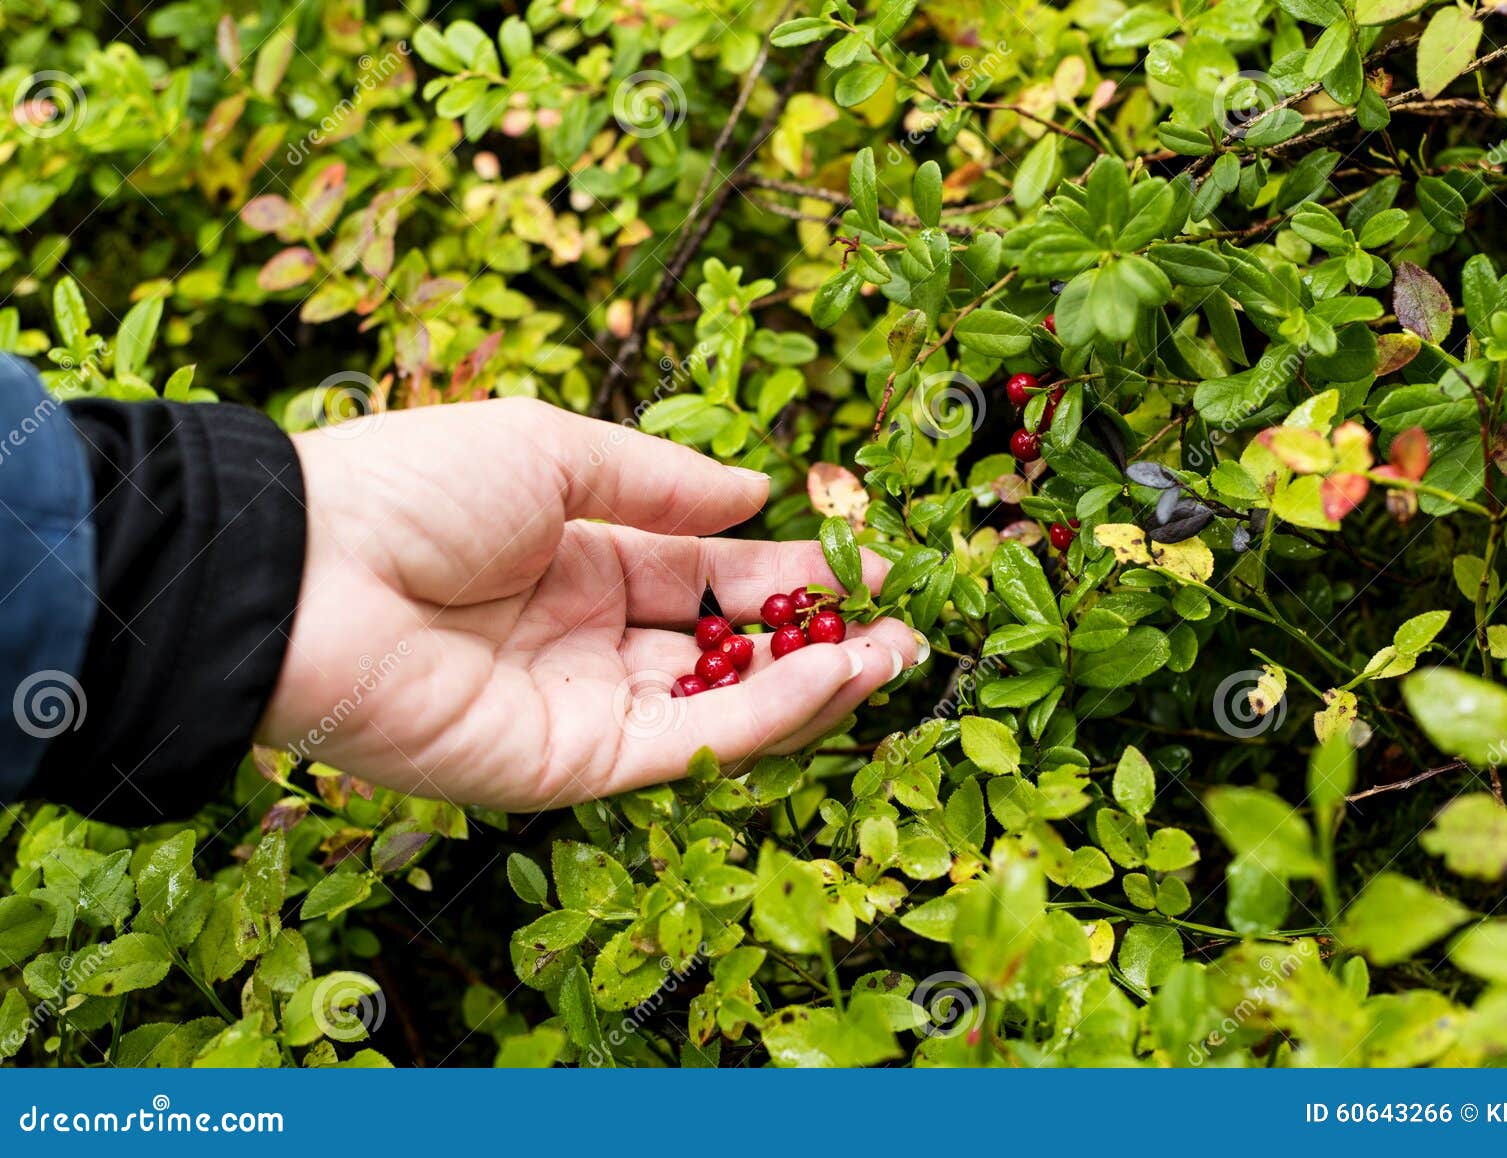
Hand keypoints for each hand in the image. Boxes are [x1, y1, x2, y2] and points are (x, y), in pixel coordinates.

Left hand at [257, 399, 922, 810]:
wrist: (305, 571)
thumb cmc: (413, 486)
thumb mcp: (552, 451)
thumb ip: (662, 484)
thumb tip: (757, 492)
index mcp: (583, 562)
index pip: (712, 577)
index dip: (790, 572)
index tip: (866, 562)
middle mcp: (590, 642)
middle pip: (727, 651)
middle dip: (817, 638)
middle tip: (902, 623)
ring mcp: (581, 710)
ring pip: (719, 708)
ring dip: (811, 685)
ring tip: (892, 652)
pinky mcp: (567, 768)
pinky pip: (684, 743)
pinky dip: (762, 715)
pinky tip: (829, 675)